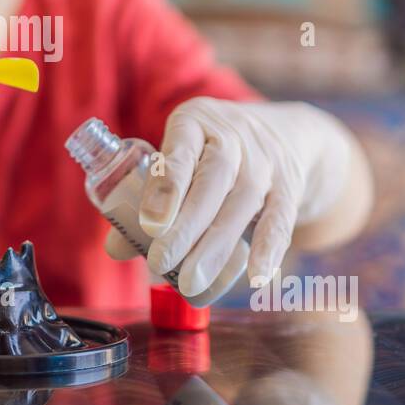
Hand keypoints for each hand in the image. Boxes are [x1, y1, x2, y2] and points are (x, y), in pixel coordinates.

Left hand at [132, 98, 350, 298]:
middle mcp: (234, 137)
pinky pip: (280, 219)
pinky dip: (269, 248)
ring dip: (216, 246)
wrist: (283, 133)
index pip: (180, 151)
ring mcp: (265, 162)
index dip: (166, 187)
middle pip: (213, 180)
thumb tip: (114, 249)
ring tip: (191, 281)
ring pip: (243, 202)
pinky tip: (256, 277)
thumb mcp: (181, 157)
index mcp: (195, 123)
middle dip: (186, 226)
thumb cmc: (210, 152)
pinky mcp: (289, 187)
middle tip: (160, 262)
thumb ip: (150, 198)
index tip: (149, 225)